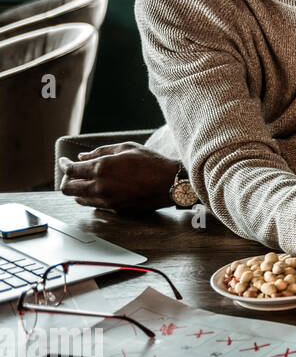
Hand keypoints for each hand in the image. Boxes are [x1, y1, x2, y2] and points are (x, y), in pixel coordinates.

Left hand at [58, 142, 178, 210]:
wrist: (171, 183)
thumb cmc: (152, 162)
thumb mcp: (126, 148)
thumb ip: (100, 151)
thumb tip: (82, 156)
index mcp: (101, 168)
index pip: (70, 170)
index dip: (63, 165)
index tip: (63, 161)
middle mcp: (100, 186)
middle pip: (68, 188)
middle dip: (65, 180)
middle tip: (70, 174)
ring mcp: (107, 200)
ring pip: (79, 199)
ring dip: (77, 191)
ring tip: (83, 182)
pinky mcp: (115, 209)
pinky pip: (93, 205)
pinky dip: (90, 198)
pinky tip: (97, 191)